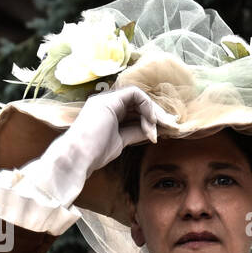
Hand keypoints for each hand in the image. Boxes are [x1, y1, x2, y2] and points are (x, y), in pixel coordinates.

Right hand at [38, 86, 179, 198]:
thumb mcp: (120, 142)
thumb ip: (134, 132)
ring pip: (139, 97)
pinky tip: (151, 124)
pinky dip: (147, 108)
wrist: (78, 157)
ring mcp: (106, 100)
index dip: (151, 117)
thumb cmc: (94, 154)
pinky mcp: (109, 101)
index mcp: (107, 112)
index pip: (135, 109)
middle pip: (139, 102)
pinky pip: (135, 95)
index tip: (166, 129)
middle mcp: (106, 102)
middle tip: (173, 125)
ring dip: (155, 112)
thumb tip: (152, 131)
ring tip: (166, 127)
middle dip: (158, 113)